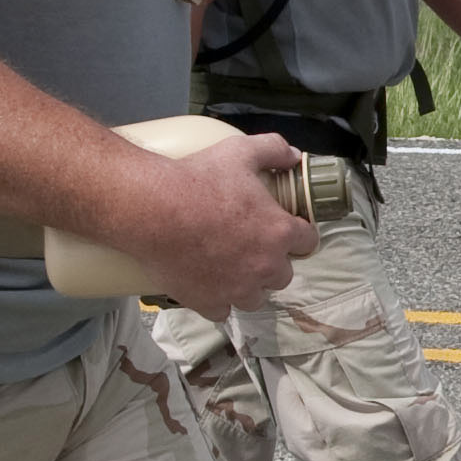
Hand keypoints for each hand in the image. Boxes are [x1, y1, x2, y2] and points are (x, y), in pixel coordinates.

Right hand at [132, 129, 319, 313]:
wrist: (152, 209)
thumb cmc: (198, 179)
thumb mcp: (240, 151)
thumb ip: (274, 149)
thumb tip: (294, 155)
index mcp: (279, 232)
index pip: (308, 241)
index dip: (297, 232)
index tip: (285, 227)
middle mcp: (265, 266)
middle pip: (284, 274)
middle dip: (272, 261)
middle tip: (252, 246)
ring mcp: (237, 289)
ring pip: (256, 297)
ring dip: (249, 285)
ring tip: (231, 269)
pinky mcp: (208, 302)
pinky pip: (223, 312)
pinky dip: (218, 301)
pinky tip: (209, 286)